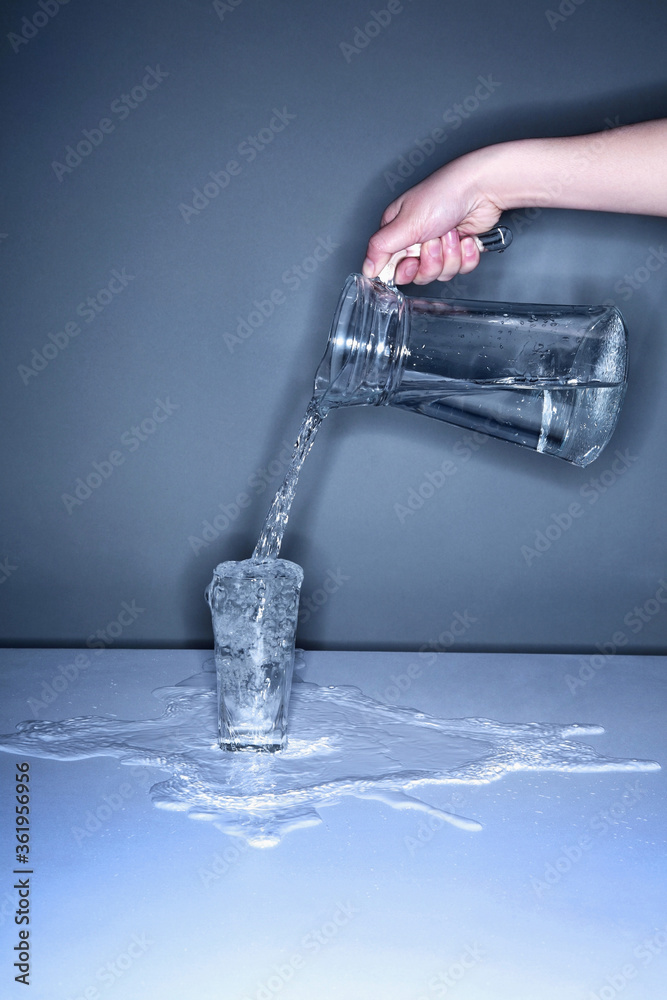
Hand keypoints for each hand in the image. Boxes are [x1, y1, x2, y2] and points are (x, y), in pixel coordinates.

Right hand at [363, 150, 504, 283]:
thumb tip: (366, 269)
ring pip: (441, 273)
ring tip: (451, 232)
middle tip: (434, 242)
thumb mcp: (405, 224)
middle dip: (431, 261)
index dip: (404, 270)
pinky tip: (467, 237)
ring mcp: (440, 246)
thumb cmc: (444, 194)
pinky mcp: (461, 250)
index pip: (393, 267)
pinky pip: (462, 269)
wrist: (482, 188)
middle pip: (419, 275)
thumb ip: (381, 249)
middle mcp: (417, 240)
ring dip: (450, 255)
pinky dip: (467, 255)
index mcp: (398, 231)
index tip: (412, 261)